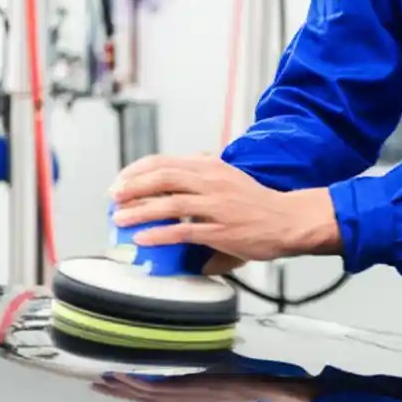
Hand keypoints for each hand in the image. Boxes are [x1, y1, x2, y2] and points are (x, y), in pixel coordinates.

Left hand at [92, 372, 319, 401]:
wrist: (272, 394)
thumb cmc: (270, 383)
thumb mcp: (278, 385)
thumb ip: (289, 390)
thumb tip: (305, 394)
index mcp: (208, 389)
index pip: (170, 390)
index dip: (144, 385)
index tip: (121, 375)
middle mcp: (193, 395)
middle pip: (151, 396)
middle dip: (123, 389)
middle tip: (96, 380)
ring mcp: (188, 396)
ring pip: (150, 397)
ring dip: (124, 392)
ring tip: (99, 383)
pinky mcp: (186, 390)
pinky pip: (156, 392)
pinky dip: (136, 388)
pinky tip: (122, 381)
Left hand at [110, 154, 340, 262]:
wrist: (288, 219)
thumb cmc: (257, 204)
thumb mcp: (227, 180)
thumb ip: (201, 183)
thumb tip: (176, 199)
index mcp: (210, 166)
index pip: (164, 162)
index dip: (136, 171)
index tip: (120, 182)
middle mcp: (211, 181)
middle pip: (161, 177)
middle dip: (132, 187)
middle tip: (114, 199)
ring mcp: (216, 206)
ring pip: (168, 204)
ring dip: (139, 212)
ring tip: (119, 220)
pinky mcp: (220, 230)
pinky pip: (183, 231)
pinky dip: (159, 235)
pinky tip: (143, 239)